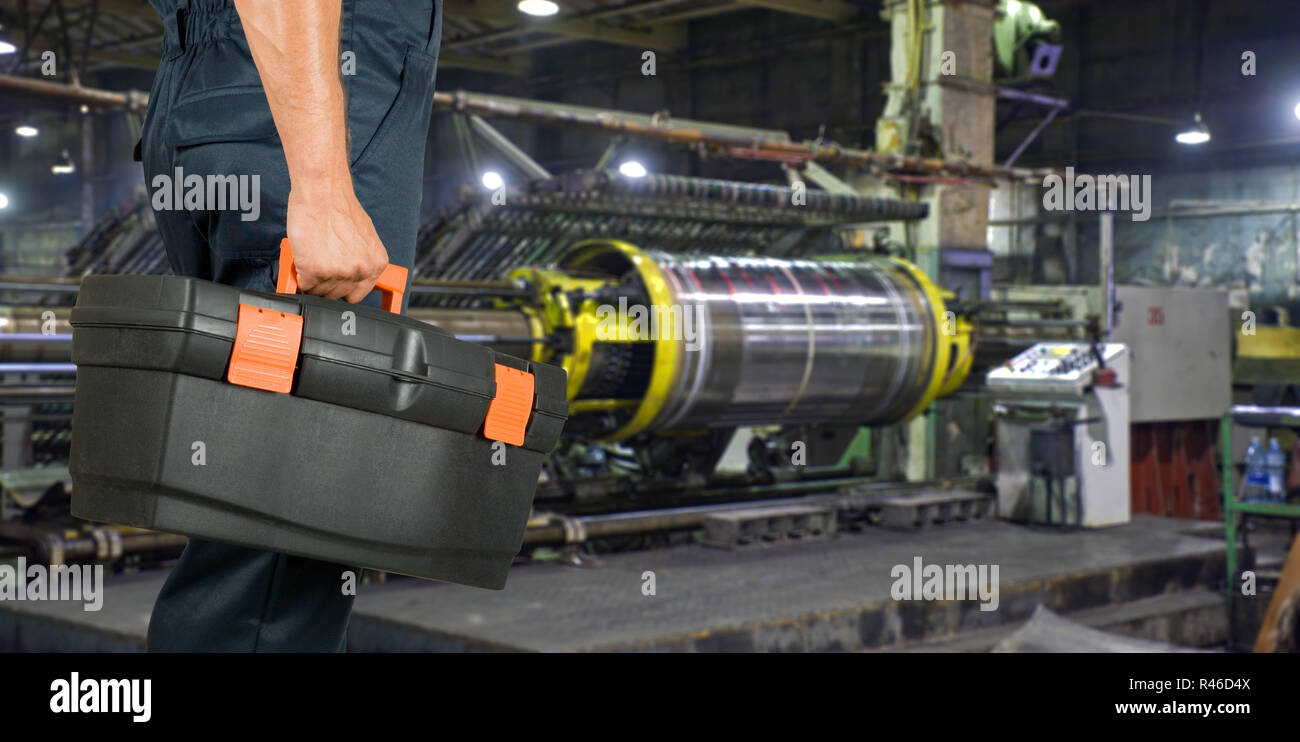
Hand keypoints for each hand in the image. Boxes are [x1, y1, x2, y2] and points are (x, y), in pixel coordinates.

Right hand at [285, 172, 389, 302]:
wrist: (322, 192)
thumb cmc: (338, 207)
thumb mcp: (363, 239)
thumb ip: (358, 260)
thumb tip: (349, 274)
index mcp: (376, 263)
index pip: (357, 294)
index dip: (342, 289)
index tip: (334, 286)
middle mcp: (360, 270)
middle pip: (337, 296)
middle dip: (325, 284)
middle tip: (318, 267)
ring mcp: (338, 273)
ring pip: (319, 292)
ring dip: (312, 280)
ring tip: (311, 258)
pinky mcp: (315, 271)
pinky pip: (303, 285)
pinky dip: (298, 275)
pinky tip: (302, 259)